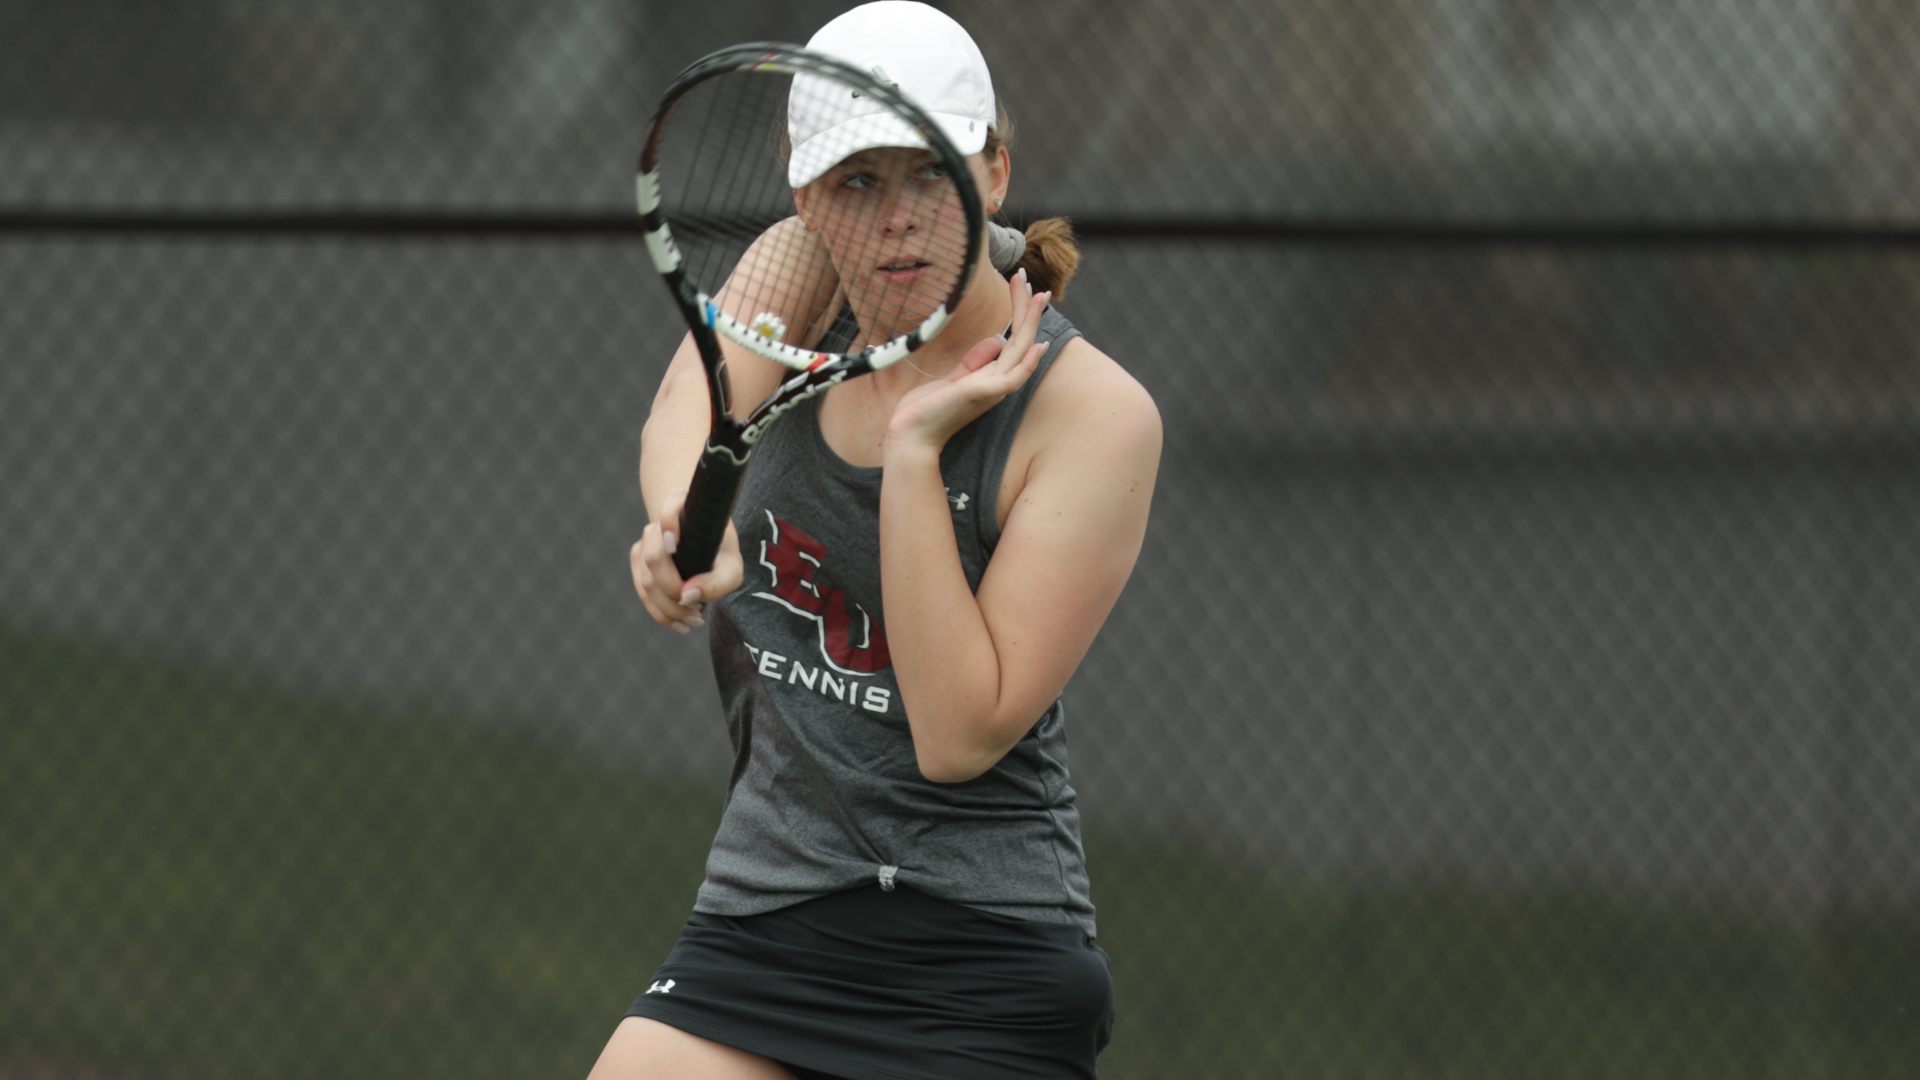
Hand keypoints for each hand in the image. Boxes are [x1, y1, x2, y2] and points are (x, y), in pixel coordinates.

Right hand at [630, 489, 743, 633]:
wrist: (706, 542)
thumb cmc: (721, 552)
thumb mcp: (732, 566)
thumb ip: (717, 581)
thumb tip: (686, 596)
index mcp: (682, 508)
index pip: (670, 507)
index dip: (667, 523)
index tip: (674, 544)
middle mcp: (658, 524)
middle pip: (653, 558)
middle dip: (673, 590)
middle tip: (699, 610)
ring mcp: (644, 542)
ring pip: (646, 580)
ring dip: (668, 608)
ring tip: (695, 620)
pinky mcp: (639, 561)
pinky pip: (643, 591)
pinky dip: (661, 612)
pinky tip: (680, 624)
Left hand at [885, 269, 1050, 453]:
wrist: (911, 434)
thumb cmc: (928, 409)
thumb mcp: (954, 378)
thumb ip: (974, 361)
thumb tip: (996, 339)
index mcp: (992, 377)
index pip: (1014, 341)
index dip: (1020, 315)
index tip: (1022, 287)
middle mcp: (998, 382)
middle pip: (1022, 340)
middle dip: (1027, 309)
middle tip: (1030, 279)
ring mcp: (993, 389)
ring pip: (1021, 350)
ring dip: (1030, 321)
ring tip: (1036, 294)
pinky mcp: (984, 394)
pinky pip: (1014, 376)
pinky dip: (1028, 361)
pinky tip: (1037, 343)